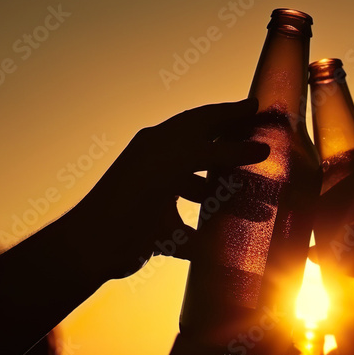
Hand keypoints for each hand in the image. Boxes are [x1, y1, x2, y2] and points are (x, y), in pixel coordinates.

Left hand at [69, 98, 268, 280]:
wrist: (93, 245)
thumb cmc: (130, 197)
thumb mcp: (177, 162)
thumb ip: (217, 151)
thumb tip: (260, 148)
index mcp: (160, 144)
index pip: (202, 122)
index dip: (230, 115)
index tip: (256, 109)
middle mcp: (159, 167)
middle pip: (202, 153)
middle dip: (230, 146)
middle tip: (258, 137)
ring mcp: (157, 200)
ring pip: (198, 192)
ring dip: (225, 196)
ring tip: (255, 202)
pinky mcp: (158, 232)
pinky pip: (190, 231)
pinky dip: (209, 235)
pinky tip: (227, 239)